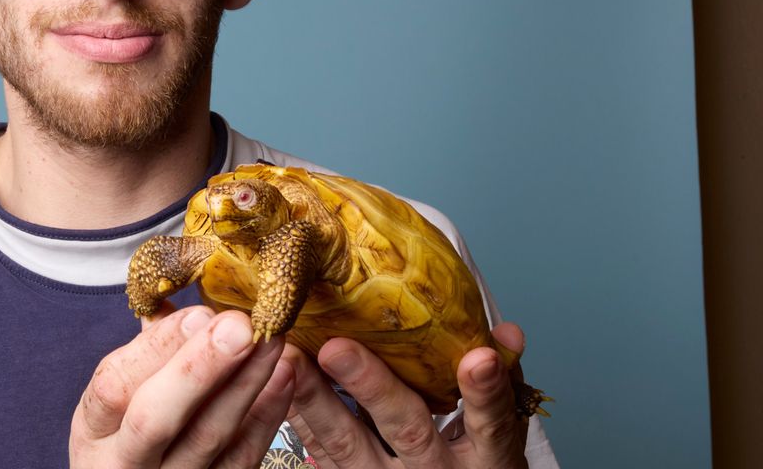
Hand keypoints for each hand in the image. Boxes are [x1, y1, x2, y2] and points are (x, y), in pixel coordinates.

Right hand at [70, 302, 295, 467]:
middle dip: (200, 367)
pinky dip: (267, 416)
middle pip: (155, 419)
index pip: (114, 387)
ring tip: (272, 341)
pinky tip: (283, 377)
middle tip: (239, 327)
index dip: (157, 348)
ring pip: (207, 438)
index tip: (199, 314)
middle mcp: (124, 464)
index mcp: (95, 430)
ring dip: (245, 383)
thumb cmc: (129, 438)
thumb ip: (148, 353)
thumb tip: (191, 306)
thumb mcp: (118, 401)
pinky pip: (241, 460)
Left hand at [283, 322, 530, 467]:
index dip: (484, 392)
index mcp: (487, 457)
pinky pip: (324, 456)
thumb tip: (505, 332)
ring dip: (317, 401)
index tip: (477, 358)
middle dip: (372, 388)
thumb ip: (501, 381)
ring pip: (350, 446)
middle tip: (337, 348)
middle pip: (407, 431)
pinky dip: (301, 420)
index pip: (491, 422)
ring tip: (291, 359)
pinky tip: (281, 385)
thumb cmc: (477, 464)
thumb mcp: (501, 433)